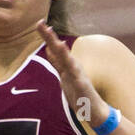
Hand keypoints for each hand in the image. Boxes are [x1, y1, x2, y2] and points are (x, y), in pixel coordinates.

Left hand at [36, 19, 112, 133]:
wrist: (95, 111)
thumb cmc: (80, 94)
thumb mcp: (64, 76)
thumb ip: (58, 63)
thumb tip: (49, 49)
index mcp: (67, 66)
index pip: (54, 50)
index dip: (47, 37)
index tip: (39, 23)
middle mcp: (72, 67)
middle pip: (58, 50)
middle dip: (49, 37)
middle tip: (40, 23)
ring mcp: (77, 75)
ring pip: (66, 59)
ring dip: (59, 47)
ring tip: (51, 34)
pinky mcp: (81, 84)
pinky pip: (74, 73)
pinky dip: (70, 64)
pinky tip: (67, 58)